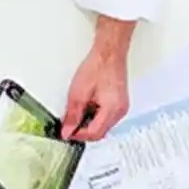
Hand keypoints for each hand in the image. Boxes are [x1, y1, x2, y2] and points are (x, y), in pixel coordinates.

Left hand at [62, 16, 134, 140]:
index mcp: (112, 110)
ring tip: (77, 114)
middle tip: (70, 125)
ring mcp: (121, 108)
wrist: (109, 54)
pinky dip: (95, 117)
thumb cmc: (98, 67)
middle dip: (84, 131)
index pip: (94, 133)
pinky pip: (106, 118)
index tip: (67, 131)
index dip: (78, 134)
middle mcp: (120, 112)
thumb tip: (67, 131)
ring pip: (103, 126)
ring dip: (89, 124)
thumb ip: (72, 116)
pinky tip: (87, 108)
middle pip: (100, 132)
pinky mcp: (119, 104)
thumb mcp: (78, 94)